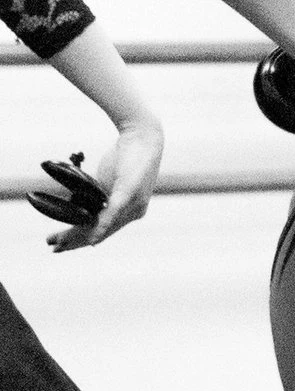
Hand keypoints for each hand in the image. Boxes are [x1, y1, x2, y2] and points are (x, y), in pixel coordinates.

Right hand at [48, 115, 160, 251]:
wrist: (143, 138)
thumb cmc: (126, 158)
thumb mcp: (108, 181)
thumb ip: (97, 196)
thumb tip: (77, 202)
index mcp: (126, 212)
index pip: (99, 229)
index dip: (79, 239)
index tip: (60, 245)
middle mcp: (132, 213)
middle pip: (99, 232)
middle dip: (74, 241)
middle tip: (54, 249)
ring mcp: (132, 204)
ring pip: (103, 226)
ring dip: (81, 237)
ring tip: (62, 244)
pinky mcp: (130, 192)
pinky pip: (114, 213)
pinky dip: (102, 226)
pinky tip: (93, 239)